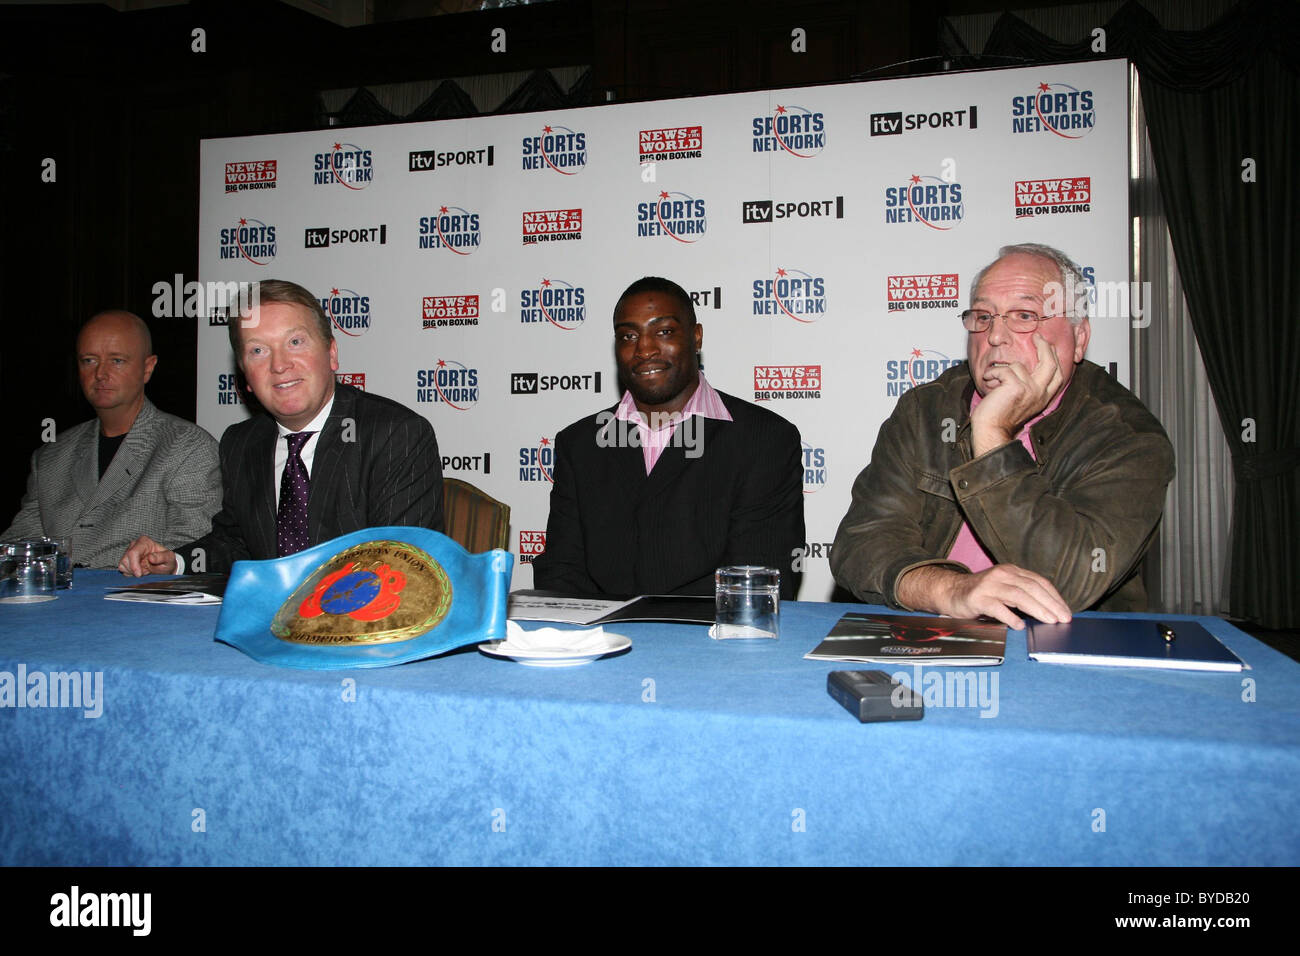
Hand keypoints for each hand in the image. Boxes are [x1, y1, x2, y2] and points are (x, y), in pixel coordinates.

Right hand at [119, 535, 178, 576]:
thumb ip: (162, 557)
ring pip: (122, 565)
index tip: (139, 574)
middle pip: (125, 559)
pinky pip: (122, 569)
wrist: (164, 566)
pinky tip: (140, 571)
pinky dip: (130, 573)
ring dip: (133, 572)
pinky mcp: (126, 560)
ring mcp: (128, 553)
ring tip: (144, 570)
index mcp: (144, 542)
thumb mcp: (169, 558)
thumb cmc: (166, 561)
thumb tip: (151, 557)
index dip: (134, 565)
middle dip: (134, 570)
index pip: (133, 553)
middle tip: (145, 572)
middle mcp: (134, 545)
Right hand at [899, 563, 1071, 629]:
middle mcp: (1001, 574)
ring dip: (1037, 609)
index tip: (1066, 611)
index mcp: (1011, 571)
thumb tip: (1050, 612)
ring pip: (1018, 596)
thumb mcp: (1004, 589)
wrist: (950, 592)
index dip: (1054, 597)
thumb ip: (1023, 595)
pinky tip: (1019, 626)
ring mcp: (989, 585)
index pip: (1039, 582)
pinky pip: (997, 608)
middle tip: (1063, 619)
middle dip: (1050, 604)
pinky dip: (1010, 617)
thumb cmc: (981, 595)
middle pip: (1031, 588)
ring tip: (1049, 621)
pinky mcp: (977, 598)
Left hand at [970, 333, 1063, 455]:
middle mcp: (1040, 393)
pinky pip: (1003, 370)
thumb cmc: (1001, 417)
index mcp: (1044, 397)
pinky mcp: (1016, 387)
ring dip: (1001, 370)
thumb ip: (1029, 386)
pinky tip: (988, 382)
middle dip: (1045, 346)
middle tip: (1036, 337)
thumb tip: (1026, 368)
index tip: (1046, 344)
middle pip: (1051, 363)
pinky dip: (991, 373)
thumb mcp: (1022, 401)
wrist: (992, 431)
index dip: (1053, 356)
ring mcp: (1030, 390)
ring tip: (993, 381)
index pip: (1057, 373)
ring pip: (1018, 365)